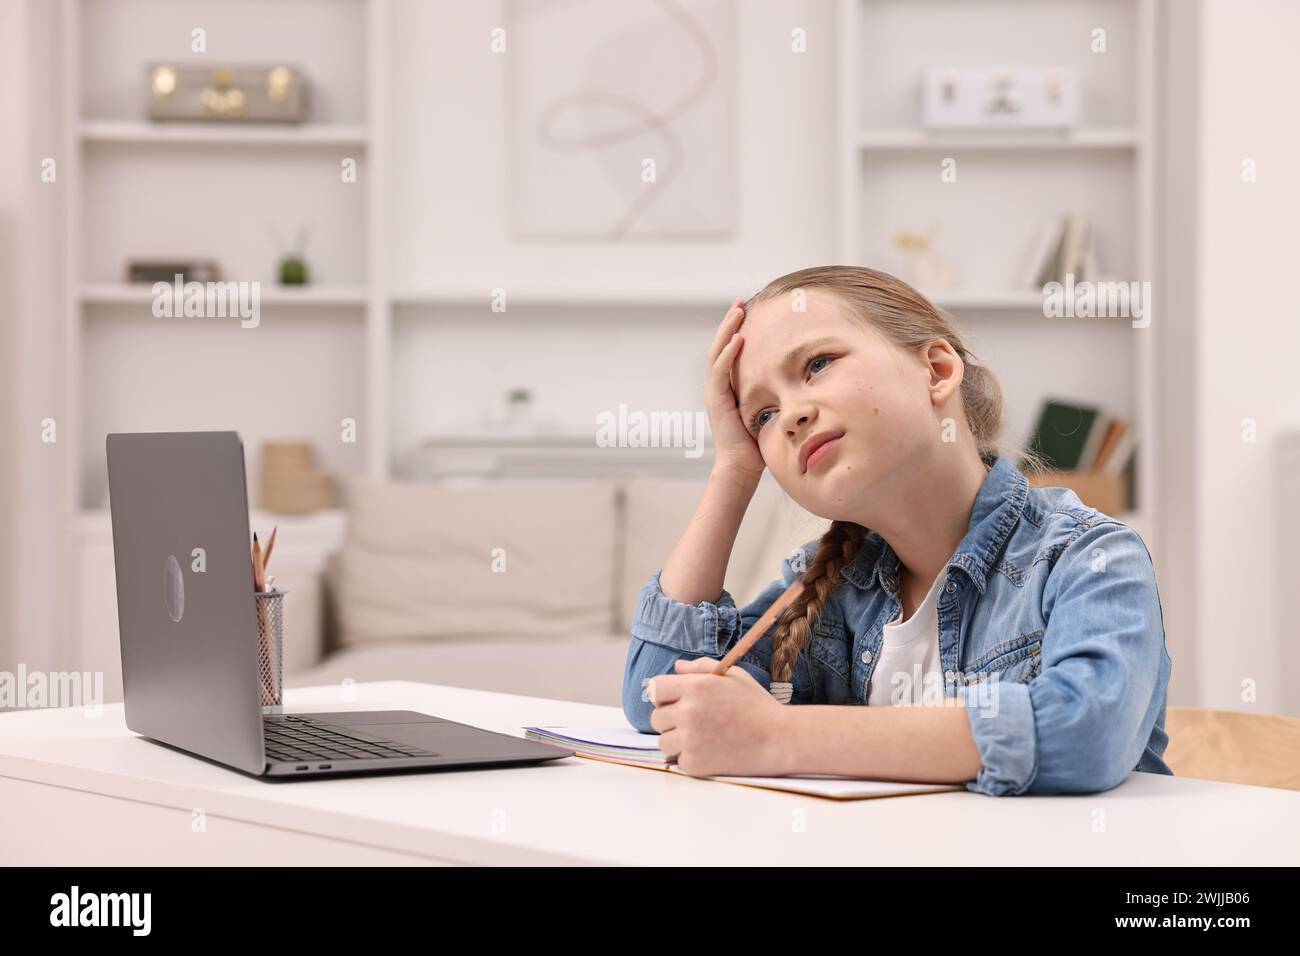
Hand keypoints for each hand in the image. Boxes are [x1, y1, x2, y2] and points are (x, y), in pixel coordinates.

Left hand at [647, 657, 790, 776]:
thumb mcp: (733, 677)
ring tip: (706, 737)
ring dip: (678, 741)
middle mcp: (688, 712)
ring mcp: (690, 740)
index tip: (676, 701)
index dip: (664, 695)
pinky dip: (692, 758)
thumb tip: (676, 667)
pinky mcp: (695, 763)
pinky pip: (679, 760)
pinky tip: (713, 751)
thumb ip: (702, 667)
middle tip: (697, 722)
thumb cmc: (758, 706)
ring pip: (664, 742)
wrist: (780, 739)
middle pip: (656, 718)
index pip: (655, 689)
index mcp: (695, 686)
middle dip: (672, 720)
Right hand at [705, 298, 764, 480]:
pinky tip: (738, 338)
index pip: (730, 352)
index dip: (737, 330)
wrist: (742, 468)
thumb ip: (775, 393)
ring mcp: (714, 393)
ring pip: (717, 353)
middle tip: (740, 302)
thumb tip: (801, 379)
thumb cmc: (758, 444)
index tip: (748, 311)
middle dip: (730, 323)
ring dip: (727, 330)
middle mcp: (718, 386)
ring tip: (737, 311)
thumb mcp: (769, 410)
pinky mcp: (716, 401)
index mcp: (729, 387)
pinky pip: (720, 371)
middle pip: (720, 346)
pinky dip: (728, 354)